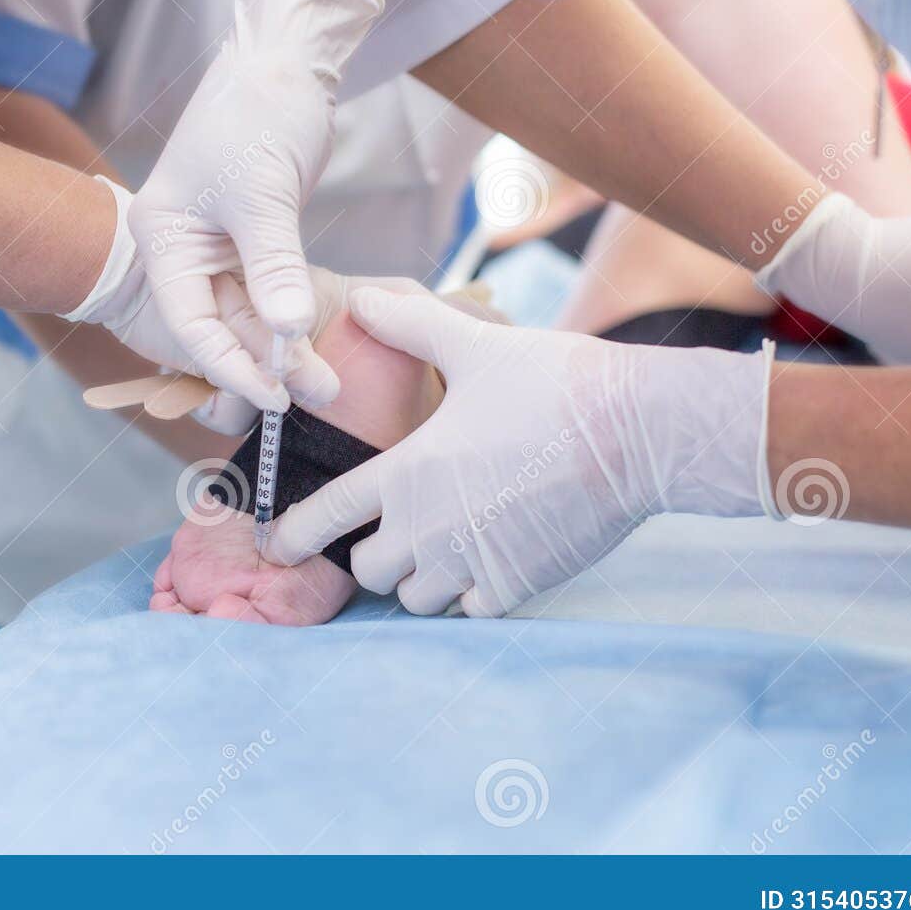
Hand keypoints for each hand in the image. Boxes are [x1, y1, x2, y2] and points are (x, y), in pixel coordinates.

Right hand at [129, 0, 384, 402]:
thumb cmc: (257, 112)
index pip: (190, 321)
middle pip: (220, 327)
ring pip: (249, 316)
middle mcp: (182, 248)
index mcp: (160, 237)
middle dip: (266, 363)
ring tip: (329, 383)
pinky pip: (269, 295)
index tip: (275, 395)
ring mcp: (217, 246)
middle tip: (316, 394)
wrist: (285, 61)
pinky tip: (319, 346)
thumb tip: (289, 333)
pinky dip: (292, 319)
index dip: (231, 365)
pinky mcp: (252, 241)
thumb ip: (274, 267)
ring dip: (286, 349)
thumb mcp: (262, 195)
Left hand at [265, 289, 773, 616]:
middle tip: (398, 527)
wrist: (637, 432)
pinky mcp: (517, 585)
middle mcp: (427, 527)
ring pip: (416, 598)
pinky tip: (490, 559)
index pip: (323, 516)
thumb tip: (365, 298)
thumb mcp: (475, 345)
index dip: (288, 534)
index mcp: (406, 471)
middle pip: (366, 570)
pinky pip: (470, 611)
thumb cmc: (555, 382)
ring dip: (421, 578)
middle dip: (374, 553)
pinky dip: (471, 594)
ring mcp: (471, 562)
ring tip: (446, 544)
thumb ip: (411, 326)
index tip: (274, 543)